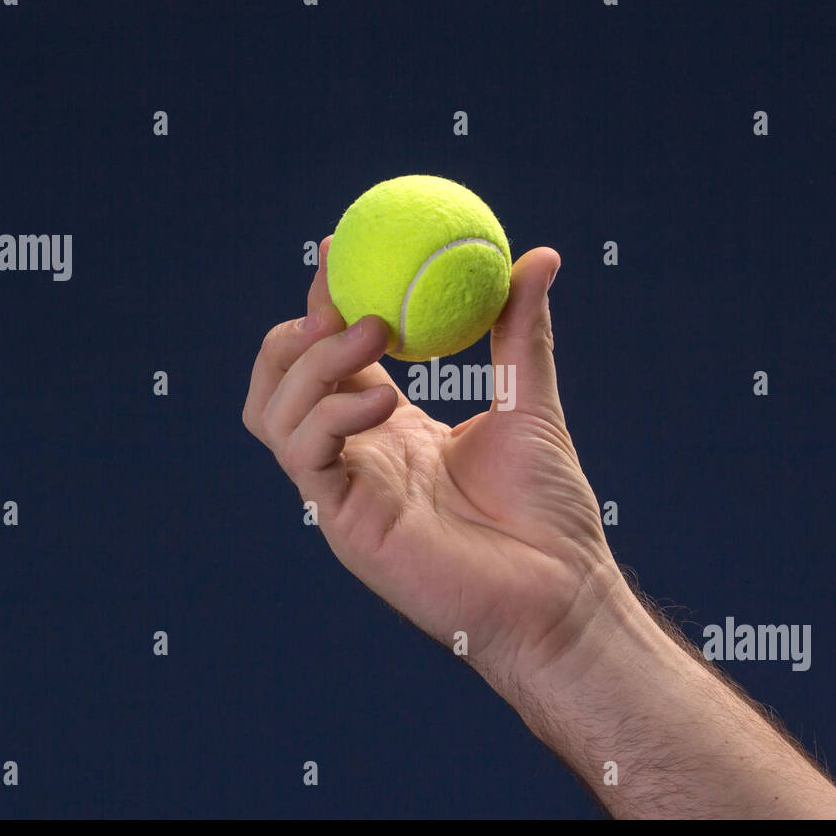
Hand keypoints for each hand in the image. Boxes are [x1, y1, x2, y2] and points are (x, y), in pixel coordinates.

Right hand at [243, 237, 624, 689]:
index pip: (334, 354)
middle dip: (300, 327)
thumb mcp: (530, 404)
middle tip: (346, 291)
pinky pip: (305, 457)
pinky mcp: (344, 523)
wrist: (561, 592)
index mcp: (391, 427)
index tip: (344, 244)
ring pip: (274, 413)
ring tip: (371, 333)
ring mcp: (345, 488)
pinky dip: (329, 416)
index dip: (327, 300)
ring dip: (309, 362)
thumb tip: (537, 255)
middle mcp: (357, 453)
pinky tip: (383, 402)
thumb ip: (521, 332)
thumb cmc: (548, 510)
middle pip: (282, 379)